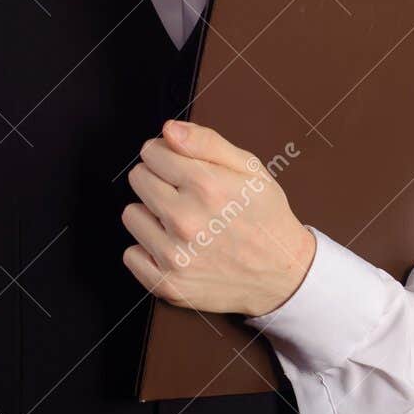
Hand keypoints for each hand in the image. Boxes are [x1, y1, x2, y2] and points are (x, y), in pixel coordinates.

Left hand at [121, 119, 316, 316]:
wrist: (283, 274)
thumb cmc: (266, 217)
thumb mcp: (249, 168)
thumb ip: (206, 141)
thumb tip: (167, 130)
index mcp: (207, 185)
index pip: (151, 152)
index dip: (166, 154)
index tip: (179, 166)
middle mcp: (186, 220)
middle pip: (138, 179)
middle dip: (158, 180)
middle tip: (184, 195)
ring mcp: (175, 255)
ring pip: (132, 215)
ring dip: (152, 215)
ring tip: (182, 223)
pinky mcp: (168, 283)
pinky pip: (131, 254)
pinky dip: (148, 250)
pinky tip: (176, 247)